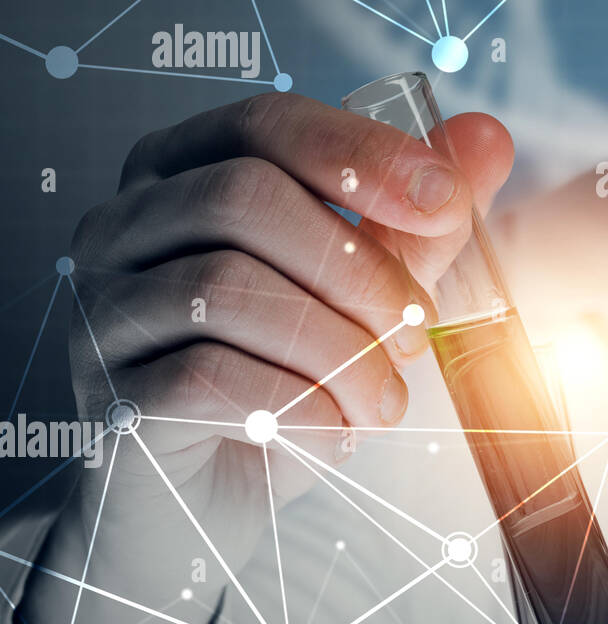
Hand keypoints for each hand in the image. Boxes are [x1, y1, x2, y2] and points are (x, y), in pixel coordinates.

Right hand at [21, 92, 511, 623]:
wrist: (211, 501)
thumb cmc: (286, 377)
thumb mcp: (363, 294)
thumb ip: (417, 221)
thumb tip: (488, 137)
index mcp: (186, 173)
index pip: (267, 123)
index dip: (363, 154)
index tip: (445, 203)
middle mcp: (125, 226)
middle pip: (242, 196)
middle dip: (359, 266)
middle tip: (417, 331)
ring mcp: (103, 309)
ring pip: (225, 287)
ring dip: (339, 349)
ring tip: (384, 400)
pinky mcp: (108, 395)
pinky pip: (208, 378)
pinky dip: (300, 407)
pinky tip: (333, 432)